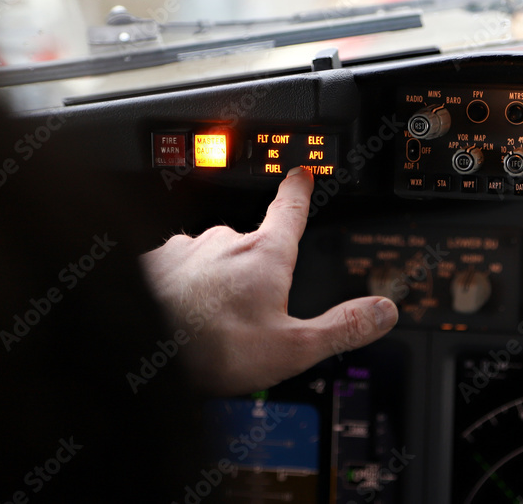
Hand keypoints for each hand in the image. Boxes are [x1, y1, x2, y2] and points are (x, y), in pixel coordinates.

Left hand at [139, 166, 398, 394]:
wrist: (139, 349)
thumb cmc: (212, 348)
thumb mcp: (293, 347)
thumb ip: (342, 327)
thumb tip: (383, 312)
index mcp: (264, 255)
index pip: (289, 210)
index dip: (299, 190)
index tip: (302, 173)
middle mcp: (223, 241)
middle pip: (248, 243)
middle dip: (251, 269)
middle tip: (248, 313)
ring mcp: (183, 250)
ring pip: (207, 258)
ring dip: (211, 280)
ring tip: (209, 323)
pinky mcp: (150, 264)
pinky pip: (171, 270)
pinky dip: (177, 288)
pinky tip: (175, 318)